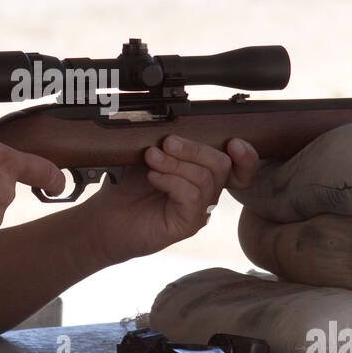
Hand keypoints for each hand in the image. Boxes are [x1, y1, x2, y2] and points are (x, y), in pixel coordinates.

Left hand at [77, 135, 258, 263]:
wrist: (105, 218)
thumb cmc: (128, 187)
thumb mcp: (151, 156)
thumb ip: (170, 144)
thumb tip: (176, 128)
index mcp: (202, 175)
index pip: (240, 167)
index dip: (246, 156)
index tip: (233, 142)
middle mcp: (206, 194)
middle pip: (222, 165)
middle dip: (194, 149)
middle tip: (167, 143)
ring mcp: (198, 211)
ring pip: (205, 179)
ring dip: (176, 163)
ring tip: (151, 158)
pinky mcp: (187, 224)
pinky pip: (192, 197)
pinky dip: (172, 181)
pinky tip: (154, 177)